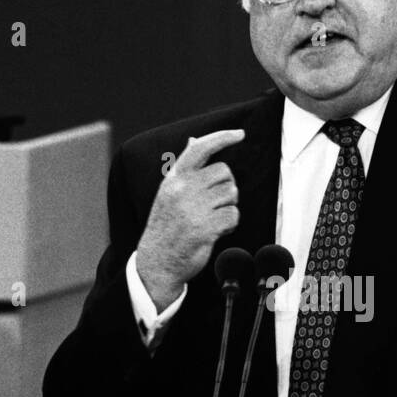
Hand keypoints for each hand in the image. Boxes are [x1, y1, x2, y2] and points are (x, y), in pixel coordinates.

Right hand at [136, 128, 244, 309]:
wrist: (157, 261)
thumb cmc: (167, 226)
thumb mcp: (169, 193)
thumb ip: (184, 170)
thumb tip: (195, 141)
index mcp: (174, 179)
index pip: (200, 149)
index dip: (222, 138)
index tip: (240, 134)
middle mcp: (182, 189)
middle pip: (225, 172)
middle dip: (227, 187)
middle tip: (215, 204)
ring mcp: (193, 208)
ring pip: (231, 193)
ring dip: (228, 207)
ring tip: (212, 219)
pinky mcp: (204, 227)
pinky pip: (233, 215)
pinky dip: (230, 224)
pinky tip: (216, 231)